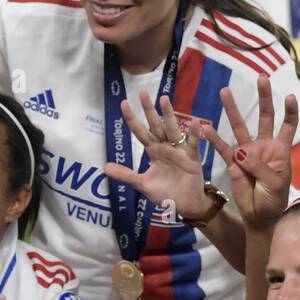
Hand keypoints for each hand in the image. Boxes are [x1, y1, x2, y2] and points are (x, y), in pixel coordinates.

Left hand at [103, 91, 212, 223]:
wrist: (184, 206)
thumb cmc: (165, 193)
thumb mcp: (142, 184)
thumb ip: (126, 174)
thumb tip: (104, 168)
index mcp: (153, 151)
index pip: (140, 132)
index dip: (132, 119)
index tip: (124, 103)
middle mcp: (165, 147)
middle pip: (155, 126)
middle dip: (149, 110)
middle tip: (142, 93)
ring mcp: (179, 150)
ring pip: (172, 130)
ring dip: (169, 115)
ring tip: (164, 99)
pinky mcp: (192, 158)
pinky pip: (194, 144)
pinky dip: (194, 134)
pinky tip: (195, 122)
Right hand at [200, 75, 295, 229]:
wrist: (260, 215)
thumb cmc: (274, 199)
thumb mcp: (274, 183)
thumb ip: (260, 166)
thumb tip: (241, 153)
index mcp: (280, 150)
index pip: (288, 125)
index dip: (290, 111)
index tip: (289, 96)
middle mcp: (264, 146)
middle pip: (265, 117)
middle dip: (264, 97)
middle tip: (262, 78)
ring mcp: (248, 153)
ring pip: (240, 127)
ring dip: (232, 110)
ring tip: (225, 91)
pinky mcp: (233, 163)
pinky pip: (222, 148)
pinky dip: (214, 139)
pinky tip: (205, 128)